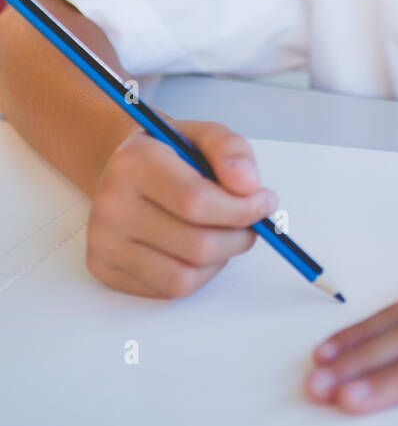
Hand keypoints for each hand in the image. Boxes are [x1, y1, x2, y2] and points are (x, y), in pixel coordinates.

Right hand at [86, 118, 278, 297]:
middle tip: (253, 222)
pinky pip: (169, 290)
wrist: (126, 170)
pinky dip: (198, 274)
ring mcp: (104, 243)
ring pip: (185, 276)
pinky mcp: (105, 270)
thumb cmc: (171, 154)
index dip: (242, 209)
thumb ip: (231, 150)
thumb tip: (249, 185)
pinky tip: (199, 249)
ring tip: (226, 234)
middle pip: (196, 245)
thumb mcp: (204, 135)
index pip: (196, 202)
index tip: (265, 202)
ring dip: (221, 258)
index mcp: (134, 163)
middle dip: (239, 237)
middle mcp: (111, 205)